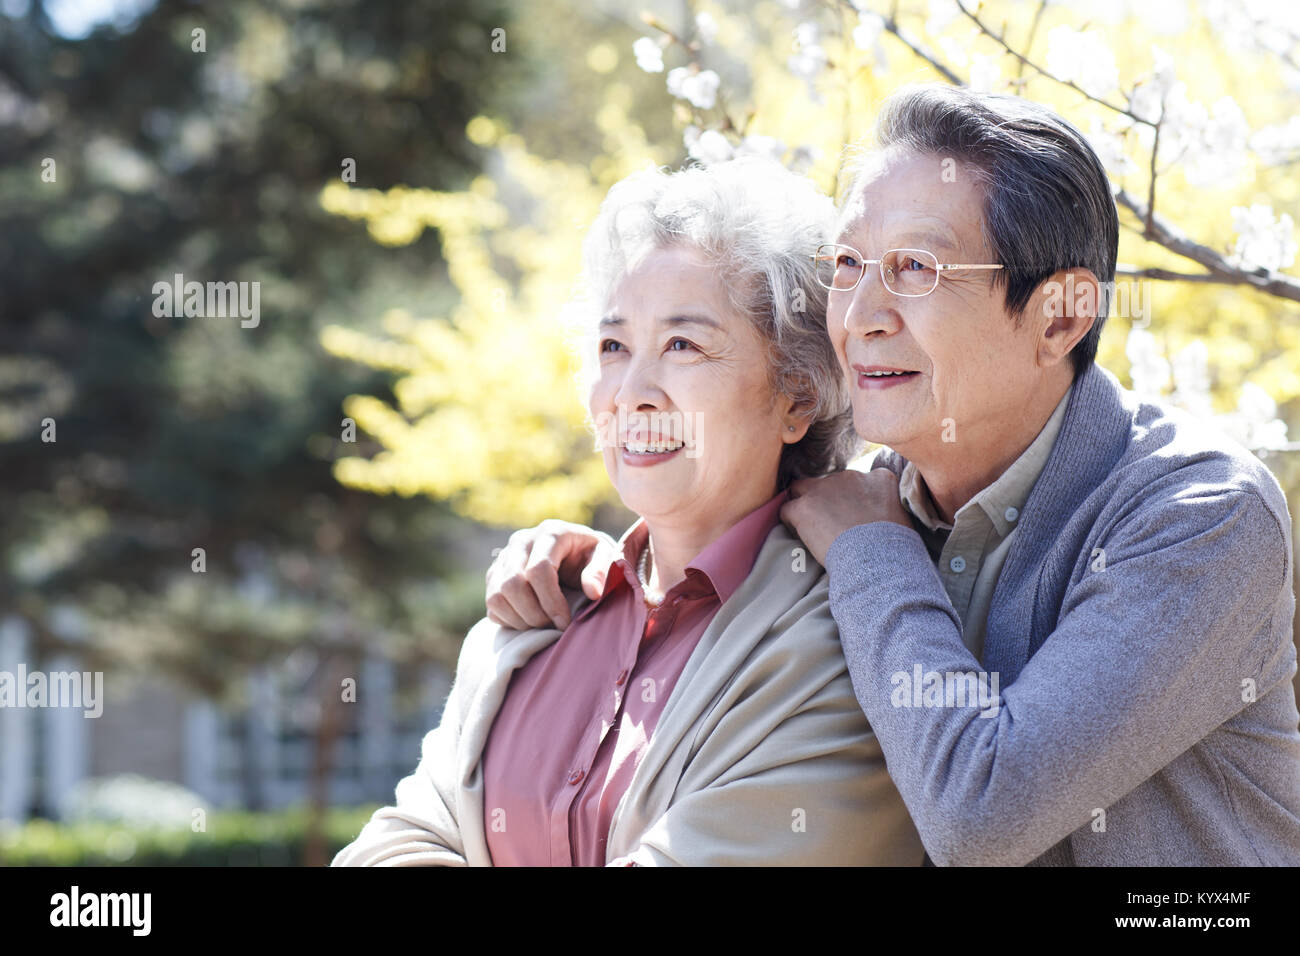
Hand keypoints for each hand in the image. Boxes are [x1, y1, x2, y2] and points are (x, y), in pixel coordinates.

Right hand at [484, 519, 618, 630]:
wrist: (574, 554)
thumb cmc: (591, 558)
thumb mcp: (605, 557)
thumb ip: (601, 571)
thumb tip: (592, 592)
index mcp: (551, 532)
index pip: (539, 569)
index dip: (551, 602)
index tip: (565, 623)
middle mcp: (522, 540)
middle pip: (513, 584)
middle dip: (534, 614)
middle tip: (553, 627)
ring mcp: (504, 557)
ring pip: (497, 595)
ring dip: (520, 619)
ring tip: (543, 626)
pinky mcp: (495, 574)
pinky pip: (492, 604)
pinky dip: (509, 620)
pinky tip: (531, 621)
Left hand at [780, 468, 912, 566]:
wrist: (877, 560)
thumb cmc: (894, 548)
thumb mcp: (902, 518)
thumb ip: (888, 507)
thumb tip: (878, 517)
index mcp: (878, 478)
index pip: (859, 481)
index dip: (852, 498)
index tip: (853, 515)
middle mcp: (851, 476)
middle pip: (830, 483)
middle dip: (828, 501)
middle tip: (831, 525)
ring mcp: (824, 489)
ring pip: (802, 489)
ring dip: (806, 506)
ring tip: (811, 528)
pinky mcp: (804, 507)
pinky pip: (787, 509)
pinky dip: (791, 522)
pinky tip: (799, 536)